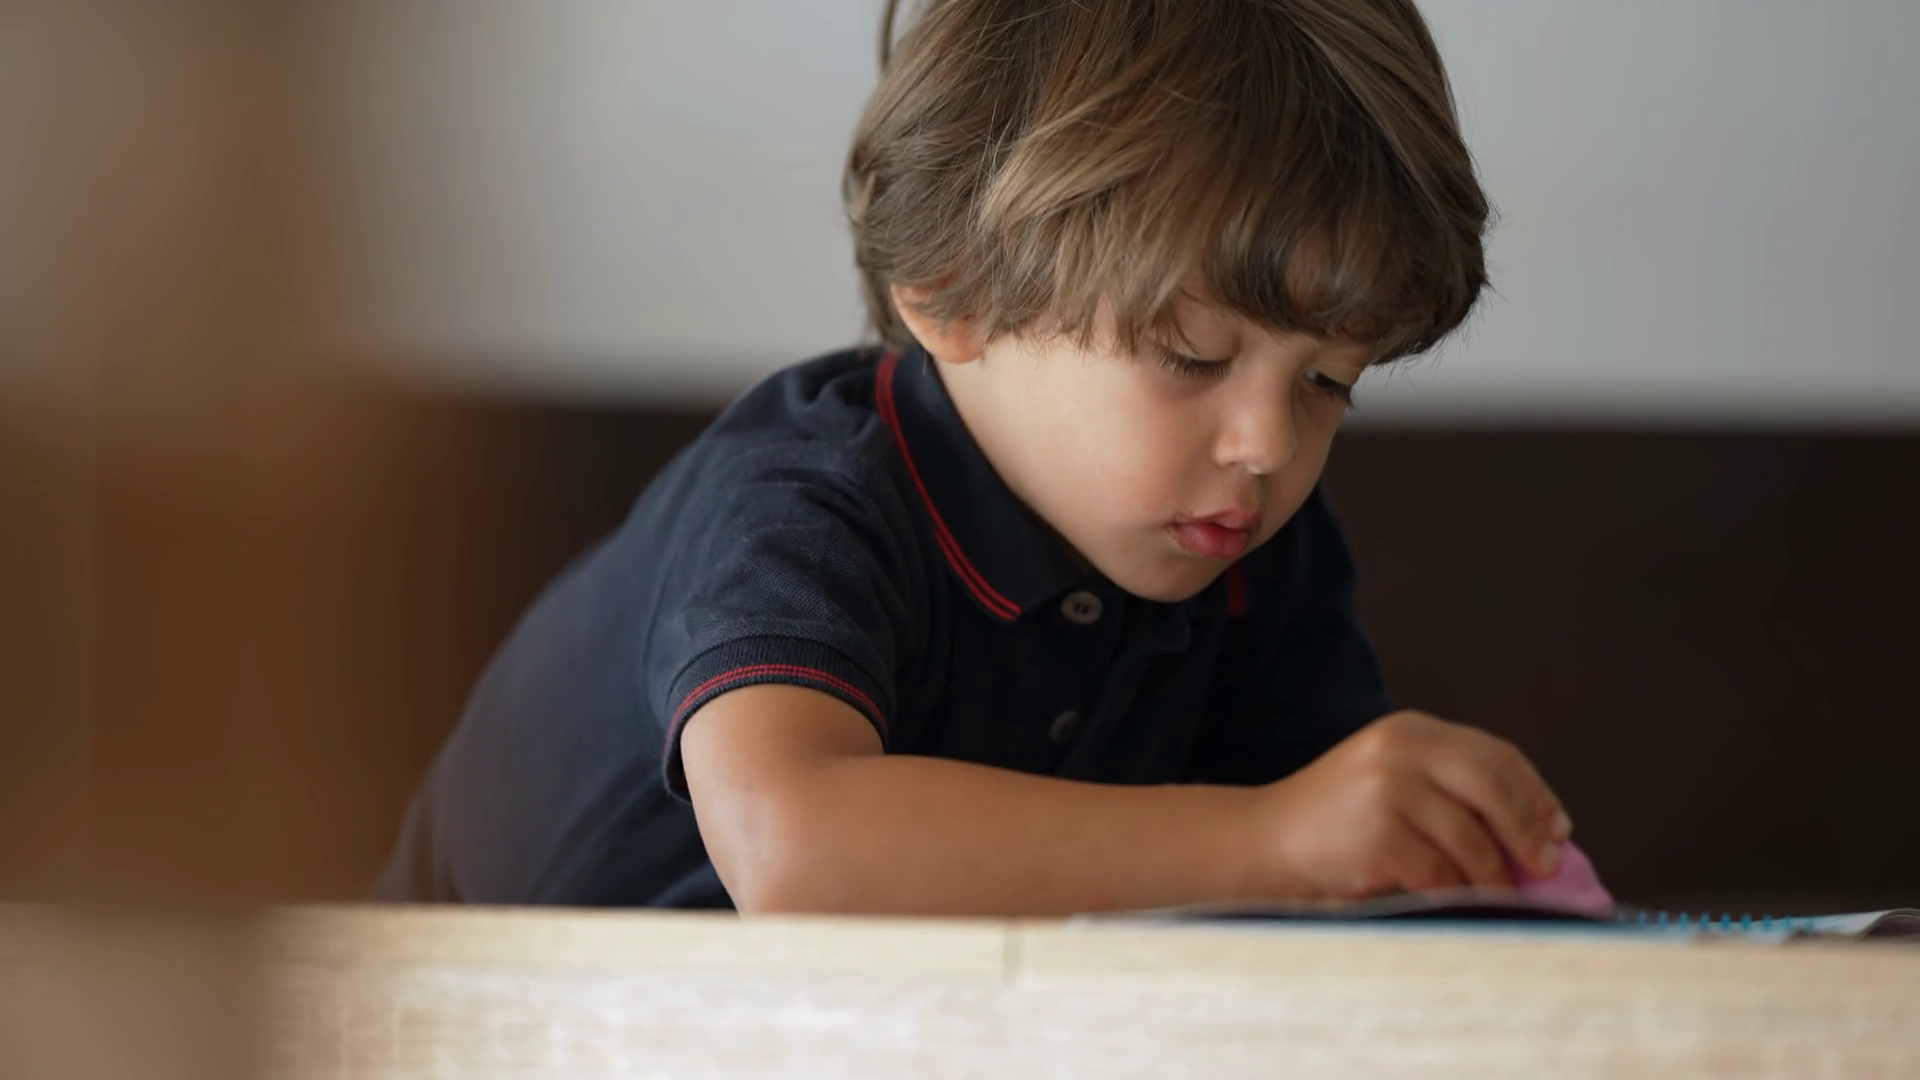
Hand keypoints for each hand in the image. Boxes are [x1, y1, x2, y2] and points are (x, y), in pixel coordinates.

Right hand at [1251, 711, 1571, 900]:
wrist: (1266, 840)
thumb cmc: (1339, 820)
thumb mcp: (1393, 780)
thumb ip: (1450, 790)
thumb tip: (1536, 835)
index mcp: (1411, 731)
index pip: (1495, 755)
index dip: (1535, 794)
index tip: (1558, 831)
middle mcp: (1401, 750)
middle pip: (1492, 787)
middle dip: (1526, 832)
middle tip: (1545, 866)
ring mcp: (1387, 790)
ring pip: (1471, 838)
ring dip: (1494, 875)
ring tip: (1500, 895)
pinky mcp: (1378, 835)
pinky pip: (1441, 871)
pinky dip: (1457, 892)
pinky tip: (1457, 900)